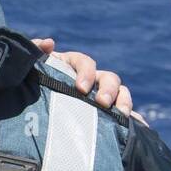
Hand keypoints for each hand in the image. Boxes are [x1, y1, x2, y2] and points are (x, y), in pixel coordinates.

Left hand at [30, 37, 146, 125]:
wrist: (28, 104)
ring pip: (120, 94)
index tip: (81, 88)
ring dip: (124, 102)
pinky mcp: (105, 113)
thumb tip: (49, 42)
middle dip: (109, 90)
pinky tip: (142, 127)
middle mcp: (91, 79)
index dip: (86, 73)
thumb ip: (34, 51)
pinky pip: (124, 116)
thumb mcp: (30, 67)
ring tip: (122, 115)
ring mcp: (100, 95)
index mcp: (73, 66)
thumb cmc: (31, 81)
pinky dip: (135, 120)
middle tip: (102, 103)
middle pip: (109, 78)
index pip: (86, 63)